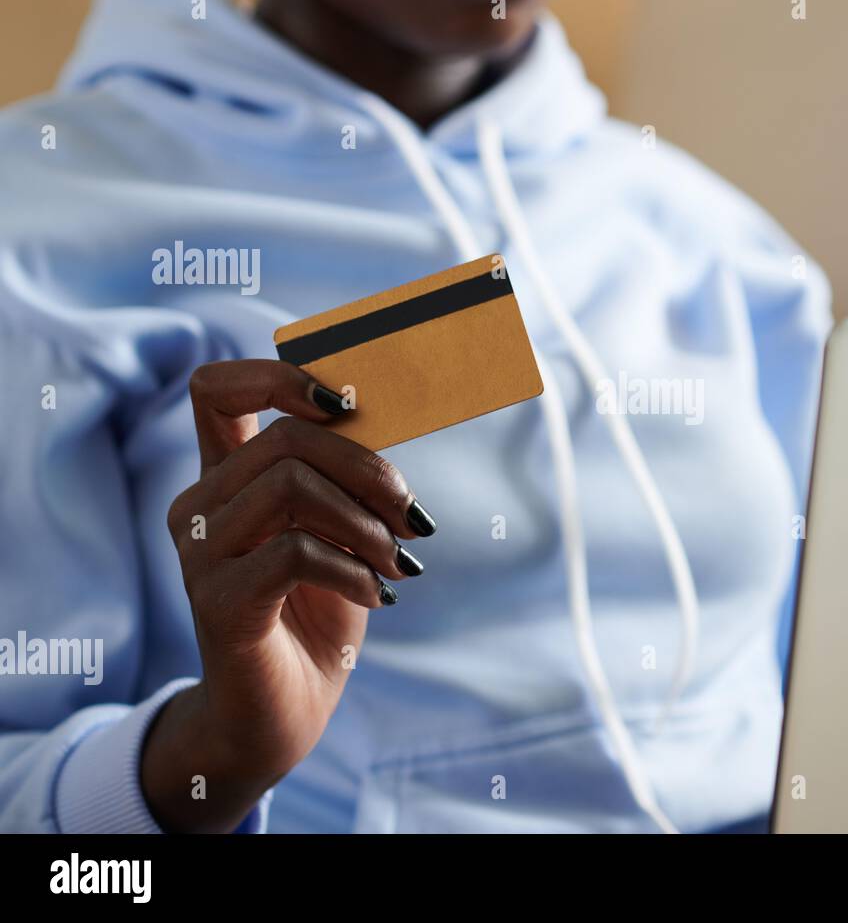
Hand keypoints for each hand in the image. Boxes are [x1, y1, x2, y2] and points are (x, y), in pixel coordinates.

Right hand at [140, 359, 436, 831]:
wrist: (287, 708)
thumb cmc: (320, 609)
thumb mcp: (343, 529)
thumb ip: (348, 475)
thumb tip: (387, 414)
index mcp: (225, 477)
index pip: (215, 389)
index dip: (279, 377)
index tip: (347, 405)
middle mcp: (198, 506)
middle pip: (286, 439)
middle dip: (370, 470)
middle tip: (411, 517)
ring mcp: (199, 554)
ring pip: (291, 486)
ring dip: (367, 522)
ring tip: (398, 560)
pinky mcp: (217, 602)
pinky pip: (296, 553)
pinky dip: (356, 568)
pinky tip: (381, 595)